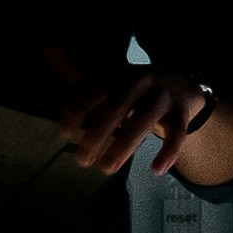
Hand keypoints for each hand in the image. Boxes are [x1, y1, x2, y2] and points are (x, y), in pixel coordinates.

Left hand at [50, 61, 213, 176]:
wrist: (180, 80)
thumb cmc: (131, 87)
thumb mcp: (108, 79)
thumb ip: (79, 77)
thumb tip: (50, 61)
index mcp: (119, 71)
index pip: (95, 88)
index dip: (79, 108)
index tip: (63, 132)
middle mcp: (141, 80)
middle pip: (117, 107)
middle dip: (97, 134)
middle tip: (80, 160)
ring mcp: (163, 95)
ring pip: (143, 121)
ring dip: (123, 146)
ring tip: (106, 169)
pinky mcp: (182, 111)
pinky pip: (178, 132)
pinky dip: (168, 151)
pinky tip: (156, 170)